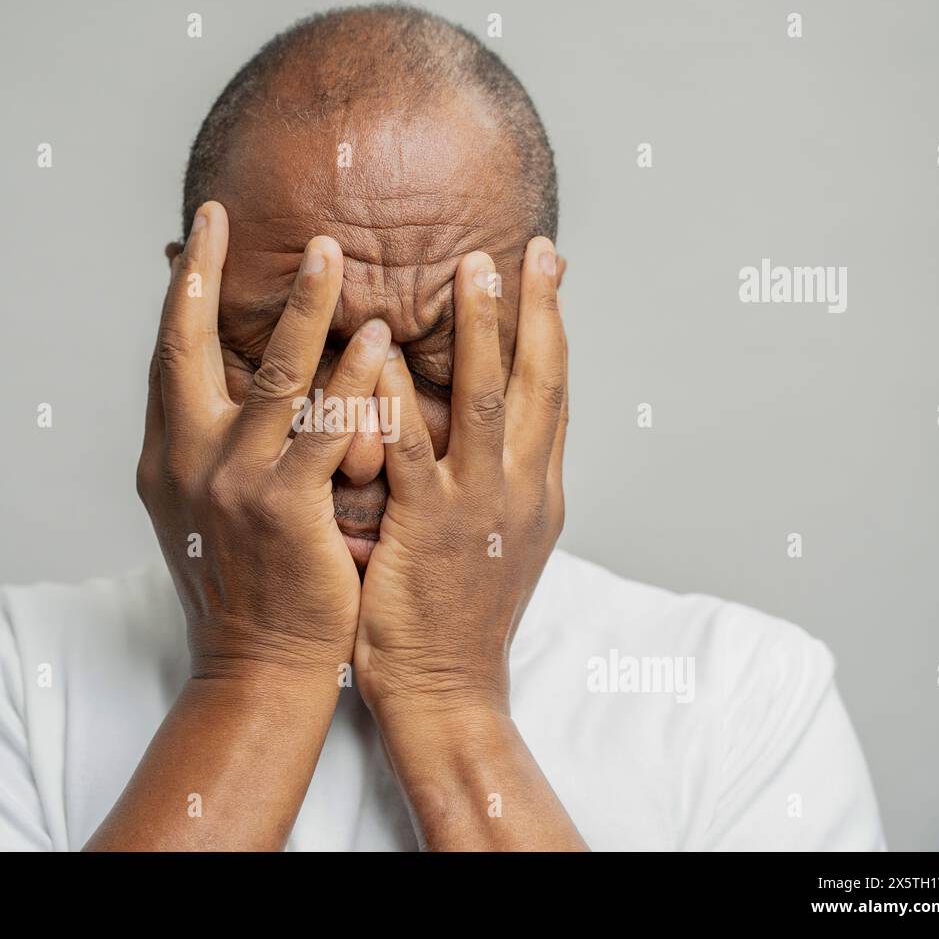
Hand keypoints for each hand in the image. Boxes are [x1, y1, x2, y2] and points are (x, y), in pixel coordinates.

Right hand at [138, 201, 392, 684]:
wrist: (258, 666)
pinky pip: (325, 431)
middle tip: (225, 214)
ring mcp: (232, 485)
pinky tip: (375, 340)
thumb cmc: (240, 585)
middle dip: (208, 277)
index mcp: (163, 457)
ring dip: (301, 310)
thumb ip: (204, 445)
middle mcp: (185, 462)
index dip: (181, 293)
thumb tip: (217, 386)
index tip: (196, 237)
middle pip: (189, 348)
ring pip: (269, 378)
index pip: (167, 357)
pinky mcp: (285, 510)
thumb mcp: (199, 509)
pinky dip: (352, 381)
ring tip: (328, 254)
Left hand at [354, 237, 567, 718]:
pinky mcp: (432, 528)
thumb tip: (491, 427)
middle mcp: (523, 488)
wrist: (449, 691)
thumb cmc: (461, 616)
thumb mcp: (500, 539)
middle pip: (541, 381)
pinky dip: (400, 397)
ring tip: (475, 269)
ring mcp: (481, 506)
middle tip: (532, 247)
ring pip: (490, 400)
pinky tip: (383, 350)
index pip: (554, 392)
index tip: (550, 270)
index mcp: (540, 489)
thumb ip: (499, 478)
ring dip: (484, 330)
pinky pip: (414, 449)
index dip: (554, 327)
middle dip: (538, 309)